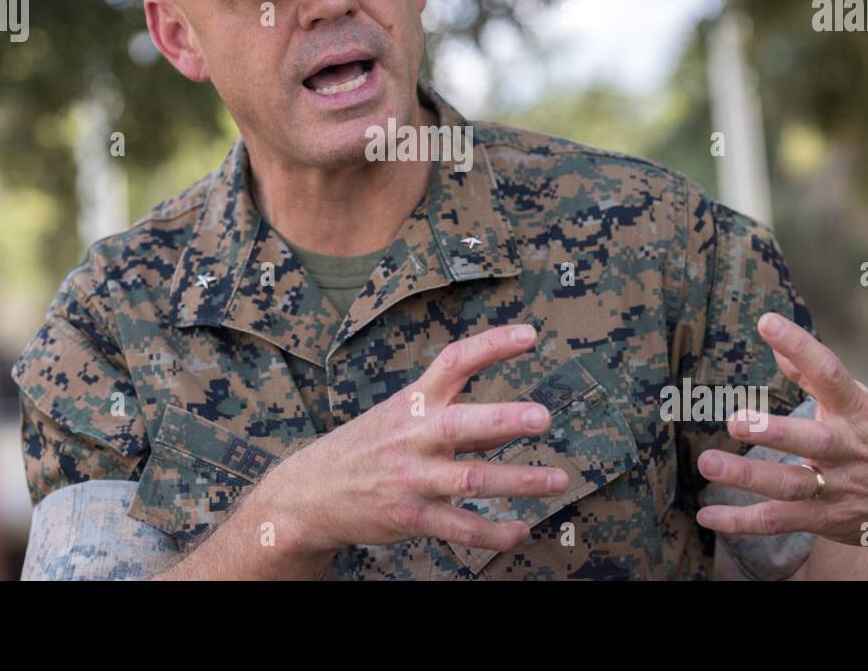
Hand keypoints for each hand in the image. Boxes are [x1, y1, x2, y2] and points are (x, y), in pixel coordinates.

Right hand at [259, 324, 569, 558]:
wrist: (310, 493)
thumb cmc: (367, 447)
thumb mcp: (402, 418)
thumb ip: (455, 419)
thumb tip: (508, 425)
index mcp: (414, 402)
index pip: (453, 362)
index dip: (491, 345)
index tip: (529, 335)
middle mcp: (415, 436)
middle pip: (463, 423)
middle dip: (505, 420)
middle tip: (543, 417)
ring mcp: (413, 478)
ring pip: (472, 479)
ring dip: (520, 481)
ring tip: (557, 480)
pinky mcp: (411, 517)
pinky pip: (461, 528)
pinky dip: (495, 532)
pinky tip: (520, 530)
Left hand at [695, 312, 867, 577]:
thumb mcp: (861, 404)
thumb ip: (814, 374)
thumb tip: (775, 339)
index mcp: (857, 412)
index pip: (830, 373)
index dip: (800, 346)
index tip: (767, 322)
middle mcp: (847, 449)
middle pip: (811, 441)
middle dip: (773, 432)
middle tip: (735, 421)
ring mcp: (839, 488)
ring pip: (790, 485)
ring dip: (748, 476)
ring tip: (707, 463)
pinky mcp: (827, 520)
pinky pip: (779, 521)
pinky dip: (741, 521)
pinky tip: (708, 516)